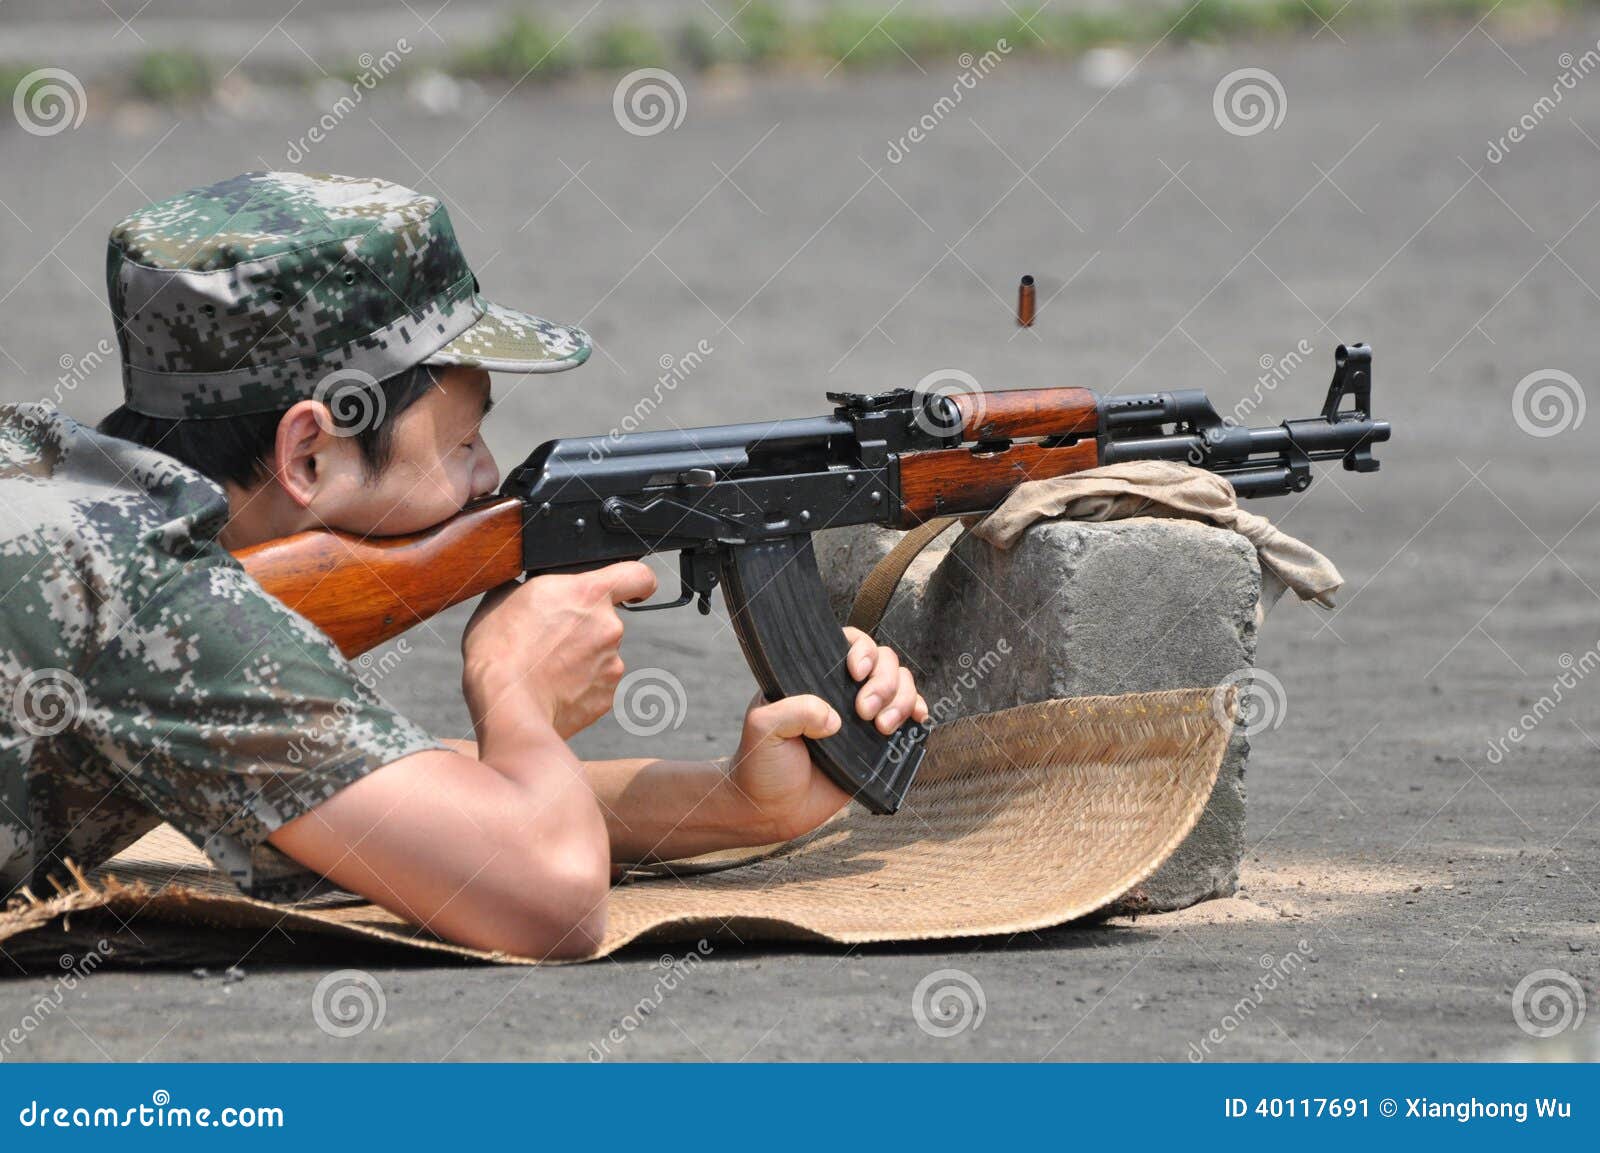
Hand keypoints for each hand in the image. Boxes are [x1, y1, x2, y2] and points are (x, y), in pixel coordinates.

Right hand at [462, 561, 657, 739]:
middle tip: (549, 640)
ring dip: (579, 658)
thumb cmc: (499, 650)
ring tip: (544, 668)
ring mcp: (611, 664)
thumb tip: (537, 590)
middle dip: (584, 629)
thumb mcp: (505, 596)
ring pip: (600, 655)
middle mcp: (609, 627)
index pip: (638, 576)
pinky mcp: (606, 696)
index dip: (638, 582)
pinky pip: (595, 684)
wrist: (505, 704)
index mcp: (589, 594)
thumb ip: (538, 586)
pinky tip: (550, 688)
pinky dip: (578, 686)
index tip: (634, 589)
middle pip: (607, 621)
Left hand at [726, 628, 929, 841]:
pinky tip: (916, 720)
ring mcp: (862, 717)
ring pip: (901, 685)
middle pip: (884, 661)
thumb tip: (834, 718)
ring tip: (882, 728)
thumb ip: (795, 711)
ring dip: (901, 700)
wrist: (773, 811)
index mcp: (814, 677)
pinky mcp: (876, 744)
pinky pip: (908, 717)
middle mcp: (842, 691)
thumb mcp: (764, 728)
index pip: (850, 643)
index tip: (856, 672)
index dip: (863, 650)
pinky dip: (917, 712)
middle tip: (864, 712)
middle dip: (884, 682)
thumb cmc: (762, 765)